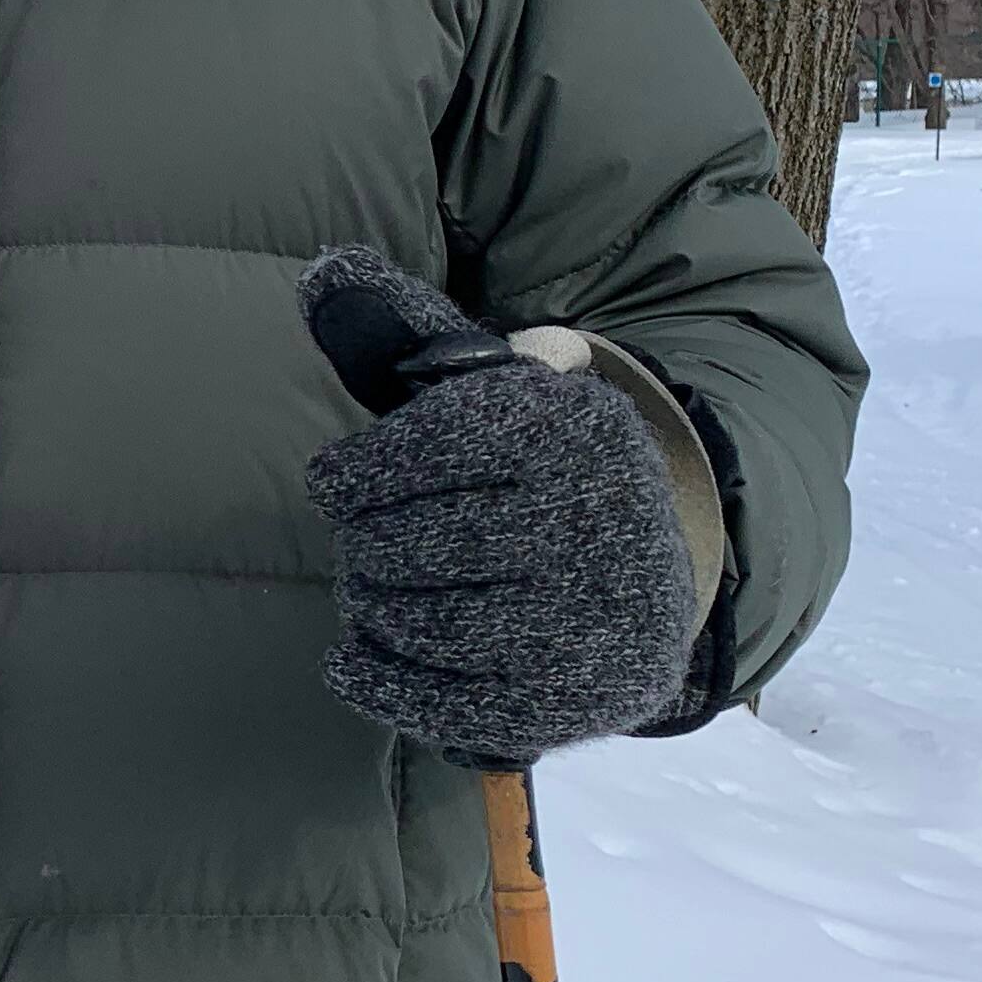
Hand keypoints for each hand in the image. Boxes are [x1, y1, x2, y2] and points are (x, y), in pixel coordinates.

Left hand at [294, 248, 696, 767]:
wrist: (656, 560)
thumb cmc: (539, 461)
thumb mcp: (492, 382)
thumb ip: (407, 327)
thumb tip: (325, 273)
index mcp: (572, 426)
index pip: (438, 444)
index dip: (363, 472)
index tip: (334, 485)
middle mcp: (595, 518)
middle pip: (425, 542)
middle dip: (368, 547)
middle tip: (359, 547)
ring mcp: (593, 618)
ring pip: (434, 625)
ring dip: (374, 611)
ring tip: (370, 593)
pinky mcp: (580, 699)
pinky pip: (456, 708)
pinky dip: (386, 687)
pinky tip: (354, 661)